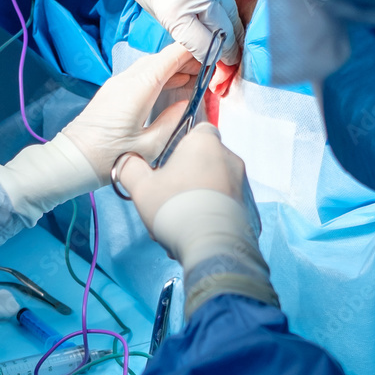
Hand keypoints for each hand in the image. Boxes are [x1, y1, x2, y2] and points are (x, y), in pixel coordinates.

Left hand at [42, 0, 242, 63]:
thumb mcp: (158, 12)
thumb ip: (184, 30)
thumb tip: (207, 48)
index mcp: (176, 11)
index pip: (206, 45)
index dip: (215, 59)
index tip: (221, 68)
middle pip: (226, 30)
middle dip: (231, 49)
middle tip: (233, 60)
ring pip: (232, 11)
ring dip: (234, 28)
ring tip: (234, 41)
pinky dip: (229, 5)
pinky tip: (227, 14)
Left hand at [62, 43, 198, 184]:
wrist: (73, 160)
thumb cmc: (109, 158)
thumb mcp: (150, 146)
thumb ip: (173, 121)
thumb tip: (187, 104)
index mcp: (139, 88)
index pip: (170, 57)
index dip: (191, 52)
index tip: (210, 55)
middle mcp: (126, 80)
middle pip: (160, 58)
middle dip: (184, 59)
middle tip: (206, 68)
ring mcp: (117, 84)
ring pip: (149, 65)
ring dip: (171, 67)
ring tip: (193, 76)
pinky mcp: (112, 93)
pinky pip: (139, 75)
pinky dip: (158, 76)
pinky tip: (169, 86)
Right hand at [117, 123, 246, 236]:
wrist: (211, 245)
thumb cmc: (175, 208)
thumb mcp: (141, 187)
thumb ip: (130, 168)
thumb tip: (125, 161)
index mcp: (205, 142)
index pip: (198, 130)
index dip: (182, 146)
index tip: (169, 165)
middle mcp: (229, 158)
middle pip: (205, 162)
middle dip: (188, 179)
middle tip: (170, 200)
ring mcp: (242, 184)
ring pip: (215, 186)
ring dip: (199, 199)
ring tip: (182, 222)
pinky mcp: (249, 209)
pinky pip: (226, 207)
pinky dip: (213, 216)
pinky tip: (197, 232)